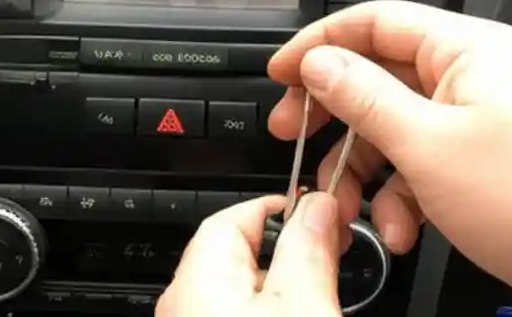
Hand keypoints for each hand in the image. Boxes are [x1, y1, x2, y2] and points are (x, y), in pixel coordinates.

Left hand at [157, 193, 343, 315]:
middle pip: (234, 254)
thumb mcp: (304, 308)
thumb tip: (316, 207)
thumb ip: (308, 252)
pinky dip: (266, 312)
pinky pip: (234, 315)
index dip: (282, 207)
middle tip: (329, 254)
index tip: (321, 211)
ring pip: (237, 292)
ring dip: (277, 286)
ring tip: (320, 297)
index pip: (233, 214)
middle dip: (284, 249)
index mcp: (195, 282)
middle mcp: (182, 307)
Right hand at [267, 0, 511, 307]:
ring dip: (365, 170)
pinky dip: (399, 193)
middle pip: (379, 74)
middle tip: (296, 135)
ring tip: (349, 206)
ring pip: (394, 124)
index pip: (376, 21)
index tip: (282, 72)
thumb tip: (320, 63)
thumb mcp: (425, 145)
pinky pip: (420, 158)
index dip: (321, 43)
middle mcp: (473, 74)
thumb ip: (363, 96)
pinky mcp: (479, 156)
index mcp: (467, 50)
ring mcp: (477, 115)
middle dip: (335, 116)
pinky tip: (398, 227)